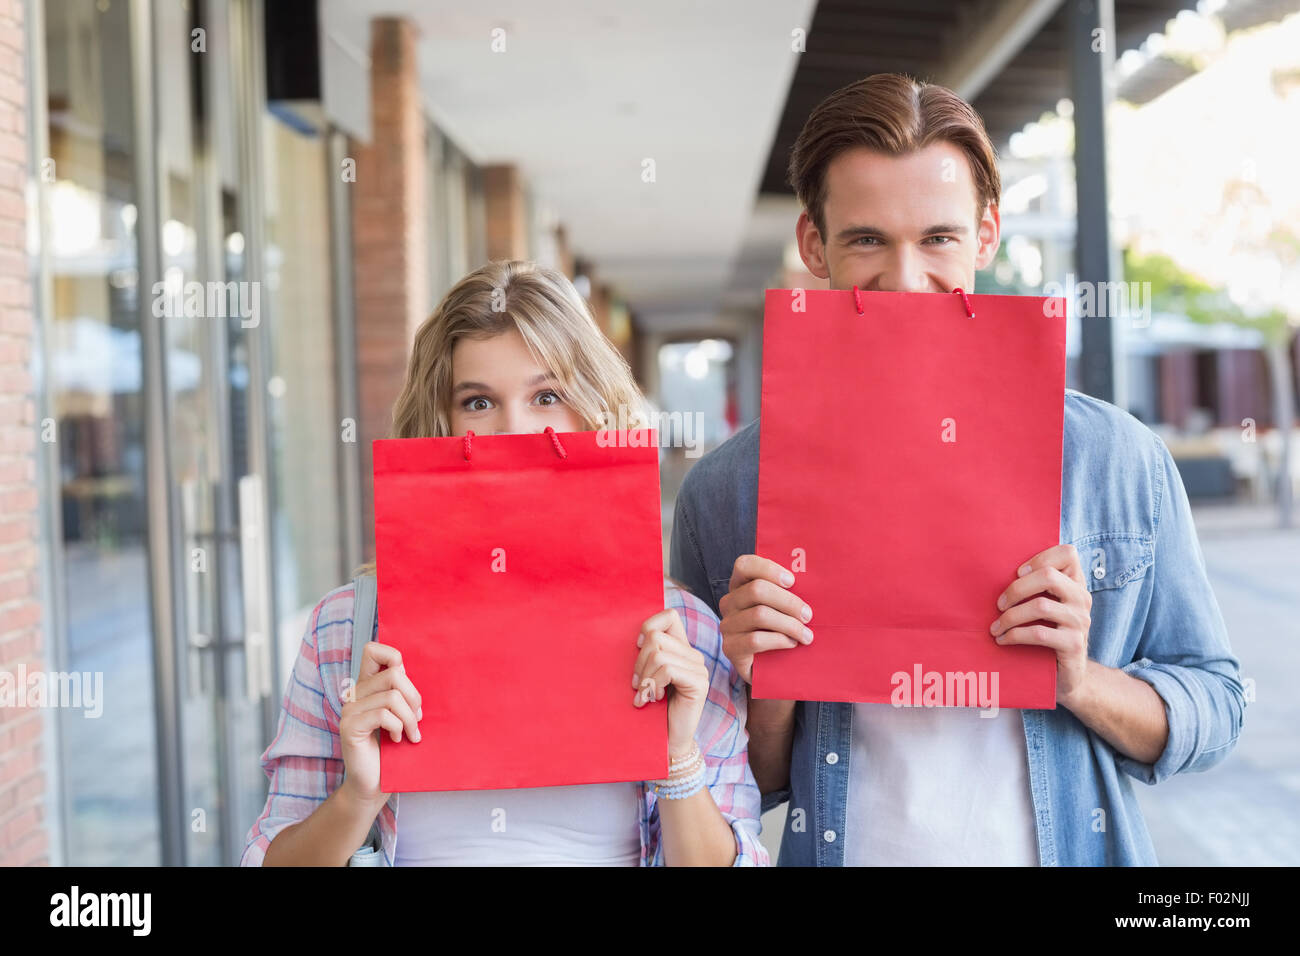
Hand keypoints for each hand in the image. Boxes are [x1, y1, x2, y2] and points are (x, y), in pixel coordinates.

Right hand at [338, 641, 423, 807]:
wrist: (375, 785)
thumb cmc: (392, 751)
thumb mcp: (401, 715)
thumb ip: (401, 692)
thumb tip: (407, 670)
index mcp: (367, 686)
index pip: (373, 650)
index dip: (393, 656)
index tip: (407, 681)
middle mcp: (355, 694)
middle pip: (393, 674)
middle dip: (414, 697)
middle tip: (417, 718)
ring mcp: (350, 710)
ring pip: (392, 696)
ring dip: (410, 718)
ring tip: (411, 734)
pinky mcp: (349, 727)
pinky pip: (383, 715)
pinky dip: (398, 727)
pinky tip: (397, 739)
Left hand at [632, 609, 709, 757]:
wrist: (668, 740)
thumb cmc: (653, 709)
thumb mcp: (647, 675)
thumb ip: (647, 654)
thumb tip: (634, 637)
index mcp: (681, 648)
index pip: (669, 616)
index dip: (648, 627)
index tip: (637, 649)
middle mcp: (693, 654)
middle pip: (656, 637)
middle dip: (639, 661)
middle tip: (639, 684)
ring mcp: (699, 668)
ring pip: (659, 654)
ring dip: (645, 677)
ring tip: (645, 694)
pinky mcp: (699, 682)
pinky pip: (668, 670)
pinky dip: (654, 685)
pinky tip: (655, 699)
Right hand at [717, 554, 813, 683]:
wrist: (770, 667)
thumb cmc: (781, 629)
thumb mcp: (783, 607)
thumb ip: (788, 592)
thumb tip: (813, 584)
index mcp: (740, 585)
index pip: (744, 565)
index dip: (768, 569)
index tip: (792, 581)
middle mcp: (729, 602)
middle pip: (757, 590)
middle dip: (788, 602)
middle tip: (808, 615)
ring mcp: (727, 625)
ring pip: (759, 615)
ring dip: (789, 625)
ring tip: (806, 635)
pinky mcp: (730, 648)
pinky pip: (756, 639)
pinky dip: (779, 640)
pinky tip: (791, 644)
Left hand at [990, 544, 1092, 706]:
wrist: (1067, 674)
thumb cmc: (1047, 634)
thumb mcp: (1044, 606)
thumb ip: (1034, 587)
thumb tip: (994, 567)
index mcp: (1075, 583)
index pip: (1068, 553)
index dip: (1040, 558)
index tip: (1017, 573)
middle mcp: (1082, 598)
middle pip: (1048, 576)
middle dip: (1016, 588)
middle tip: (998, 604)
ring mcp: (1081, 621)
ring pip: (1040, 606)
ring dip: (1010, 616)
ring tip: (995, 627)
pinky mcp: (1074, 644)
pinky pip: (1039, 634)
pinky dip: (1015, 635)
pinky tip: (1002, 640)